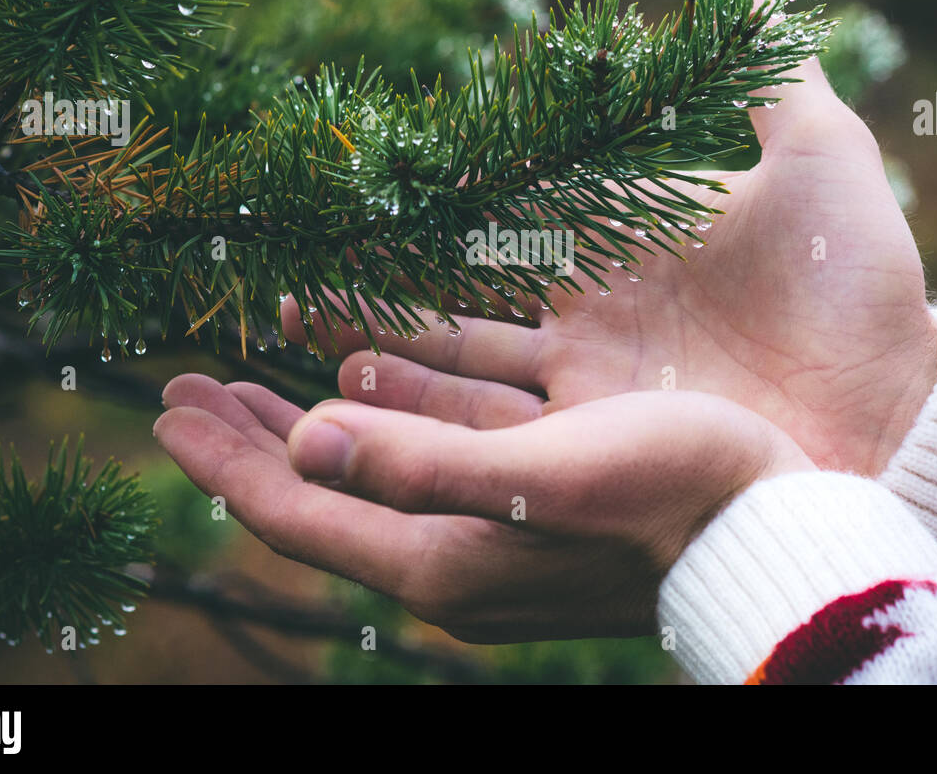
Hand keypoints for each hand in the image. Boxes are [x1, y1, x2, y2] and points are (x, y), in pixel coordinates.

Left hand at [154, 374, 812, 642]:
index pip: (294, 510)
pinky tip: (365, 381)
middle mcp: (449, 556)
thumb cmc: (671, 498)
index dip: (224, 460)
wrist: (771, 533)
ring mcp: (484, 532)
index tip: (165, 405)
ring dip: (304, 422)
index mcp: (437, 557)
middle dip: (245, 441)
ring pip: (365, 472)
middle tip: (182, 387)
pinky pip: (418, 460)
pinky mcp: (520, 505)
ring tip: (255, 380)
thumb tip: (298, 442)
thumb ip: (417, 466)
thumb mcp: (542, 478)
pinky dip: (376, 420)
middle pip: (316, 496)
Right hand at [284, 58, 936, 477]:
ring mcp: (586, 387)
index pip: (501, 216)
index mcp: (619, 245)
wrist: (900, 413)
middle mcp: (585, 321)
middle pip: (455, 300)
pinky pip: (492, 427)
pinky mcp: (597, 446)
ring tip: (294, 324)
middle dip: (372, 291)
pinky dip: (425, 412)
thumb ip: (773, 75)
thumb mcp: (822, 162)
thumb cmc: (860, 288)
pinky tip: (351, 398)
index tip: (362, 193)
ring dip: (380, 350)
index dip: (432, 208)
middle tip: (288, 281)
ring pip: (455, 366)